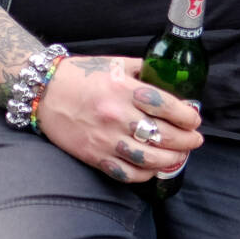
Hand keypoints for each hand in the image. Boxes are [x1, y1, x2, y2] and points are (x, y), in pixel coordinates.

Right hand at [35, 55, 203, 182]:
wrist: (44, 92)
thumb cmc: (81, 75)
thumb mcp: (115, 63)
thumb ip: (143, 71)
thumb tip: (170, 80)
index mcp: (124, 90)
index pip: (168, 107)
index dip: (188, 117)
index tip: (194, 119)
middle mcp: (117, 116)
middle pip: (164, 136)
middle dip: (187, 141)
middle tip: (195, 140)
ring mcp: (105, 139)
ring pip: (149, 159)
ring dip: (171, 160)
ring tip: (179, 155)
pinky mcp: (94, 156)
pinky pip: (126, 173)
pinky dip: (145, 175)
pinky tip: (153, 169)